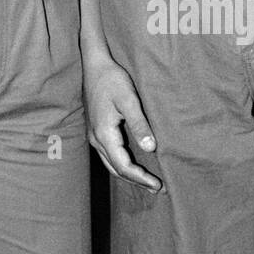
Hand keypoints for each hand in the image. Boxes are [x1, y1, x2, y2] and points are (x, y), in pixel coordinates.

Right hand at [83, 57, 162, 191]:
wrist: (94, 65)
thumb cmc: (112, 80)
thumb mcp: (129, 100)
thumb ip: (139, 124)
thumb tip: (151, 149)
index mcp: (104, 134)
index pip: (123, 165)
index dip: (141, 178)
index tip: (158, 184)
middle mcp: (96, 139)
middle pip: (116, 169)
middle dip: (137, 181)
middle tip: (159, 188)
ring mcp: (94, 135)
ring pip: (111, 164)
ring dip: (130, 174)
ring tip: (148, 181)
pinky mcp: (96, 130)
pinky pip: (109, 155)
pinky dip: (122, 164)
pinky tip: (133, 163)